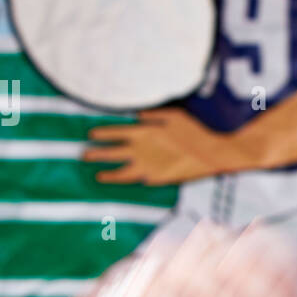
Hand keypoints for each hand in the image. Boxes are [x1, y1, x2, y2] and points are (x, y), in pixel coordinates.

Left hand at [85, 108, 247, 185]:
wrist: (212, 152)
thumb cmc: (195, 129)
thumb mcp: (173, 114)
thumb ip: (152, 115)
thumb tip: (137, 116)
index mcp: (142, 131)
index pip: (114, 132)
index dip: (101, 134)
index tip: (91, 135)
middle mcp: (140, 150)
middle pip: (109, 153)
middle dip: (95, 153)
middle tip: (83, 155)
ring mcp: (147, 167)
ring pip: (119, 172)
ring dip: (106, 173)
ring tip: (98, 175)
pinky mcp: (156, 180)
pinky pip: (138, 181)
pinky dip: (128, 181)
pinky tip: (124, 181)